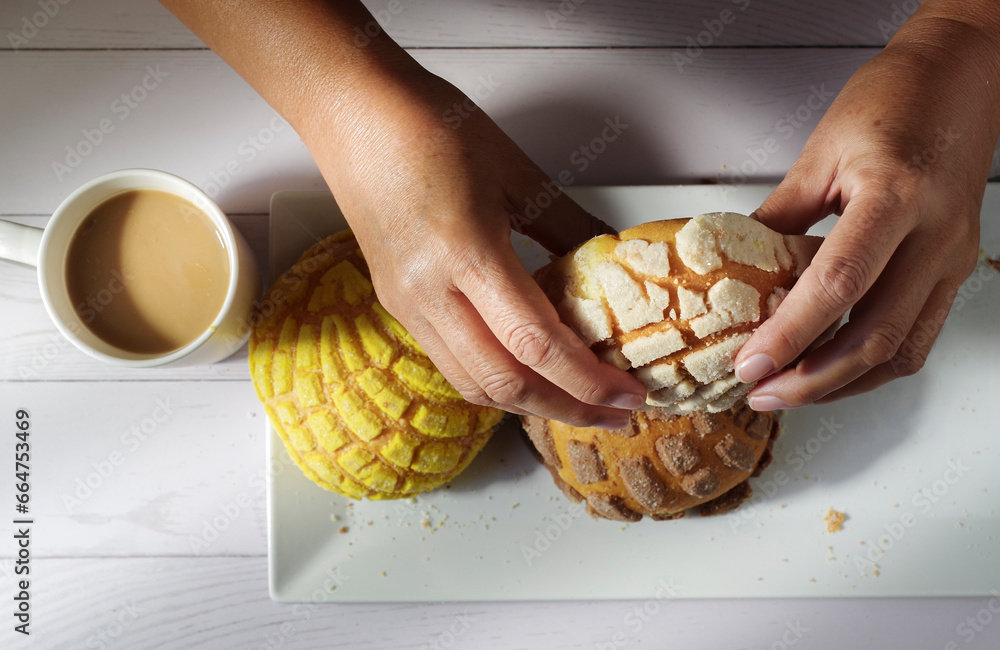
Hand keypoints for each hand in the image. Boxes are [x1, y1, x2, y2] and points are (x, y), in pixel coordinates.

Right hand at [307, 67, 646, 426]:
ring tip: (577, 403)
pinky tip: (527, 373)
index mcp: (464, 253)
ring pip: (473, 384)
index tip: (628, 394)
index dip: (588, 381)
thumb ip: (567, 227)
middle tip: (614, 414)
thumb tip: (610, 261)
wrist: (353, 112)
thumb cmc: (429, 126)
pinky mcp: (397, 304)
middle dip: (566, 408)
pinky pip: (452, 363)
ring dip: (530, 404)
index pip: (536, 344)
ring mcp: (407, 304)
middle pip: (504, 383)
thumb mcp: (517, 173)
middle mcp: (429, 293)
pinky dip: (496, 381)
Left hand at [734, 9, 999, 409]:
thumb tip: (733, 267)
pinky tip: (834, 369)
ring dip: (844, 383)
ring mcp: (952, 258)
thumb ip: (779, 216)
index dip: (790, 334)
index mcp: (896, 197)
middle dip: (814, 380)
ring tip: (791, 391)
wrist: (962, 77)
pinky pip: (919, 335)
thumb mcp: (820, 152)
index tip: (750, 363)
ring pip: (904, 350)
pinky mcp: (955, 268)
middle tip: (764, 392)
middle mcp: (935, 236)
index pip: (838, 286)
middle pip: (877, 336)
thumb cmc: (894, 99)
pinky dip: (874, 364)